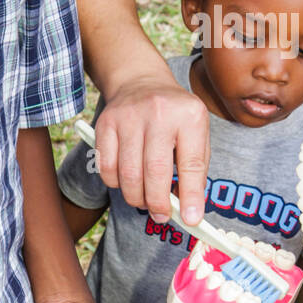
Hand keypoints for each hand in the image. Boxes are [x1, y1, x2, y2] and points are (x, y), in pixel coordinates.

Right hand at [95, 72, 209, 224]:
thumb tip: (188, 211)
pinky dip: (116, 184)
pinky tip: (127, 180)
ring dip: (136, 197)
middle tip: (161, 216)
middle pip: (155, 172)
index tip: (191, 219)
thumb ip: (195, 171)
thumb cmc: (175, 118)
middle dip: (158, 203)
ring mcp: (129, 117)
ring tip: (145, 200)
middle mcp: (159, 113)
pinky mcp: (106, 123)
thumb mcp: (196, 134)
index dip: (191, 195)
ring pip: (128, 174)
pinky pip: (106, 168)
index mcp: (190, 116)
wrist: (142, 83)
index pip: (191, 163)